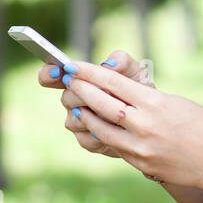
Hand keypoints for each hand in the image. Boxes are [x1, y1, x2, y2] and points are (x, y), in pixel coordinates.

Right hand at [38, 50, 152, 159]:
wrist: (154, 119)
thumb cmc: (138, 89)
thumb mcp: (135, 71)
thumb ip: (122, 61)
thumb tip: (110, 63)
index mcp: (79, 79)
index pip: (51, 74)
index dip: (49, 73)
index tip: (59, 70)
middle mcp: (74, 100)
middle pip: (65, 98)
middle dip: (84, 95)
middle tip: (103, 93)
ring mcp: (79, 121)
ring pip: (73, 121)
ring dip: (93, 116)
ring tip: (115, 113)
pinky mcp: (88, 140)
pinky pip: (85, 139)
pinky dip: (100, 134)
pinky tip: (116, 129)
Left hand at [58, 59, 202, 192]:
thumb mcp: (176, 102)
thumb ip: (146, 98)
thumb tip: (118, 91)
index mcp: (155, 103)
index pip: (113, 82)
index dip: (89, 72)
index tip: (73, 65)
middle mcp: (144, 124)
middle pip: (101, 103)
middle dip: (81, 89)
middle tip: (68, 80)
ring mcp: (140, 147)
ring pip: (101, 128)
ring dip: (86, 115)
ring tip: (78, 105)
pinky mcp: (140, 164)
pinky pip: (115, 146)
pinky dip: (102, 134)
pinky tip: (96, 128)